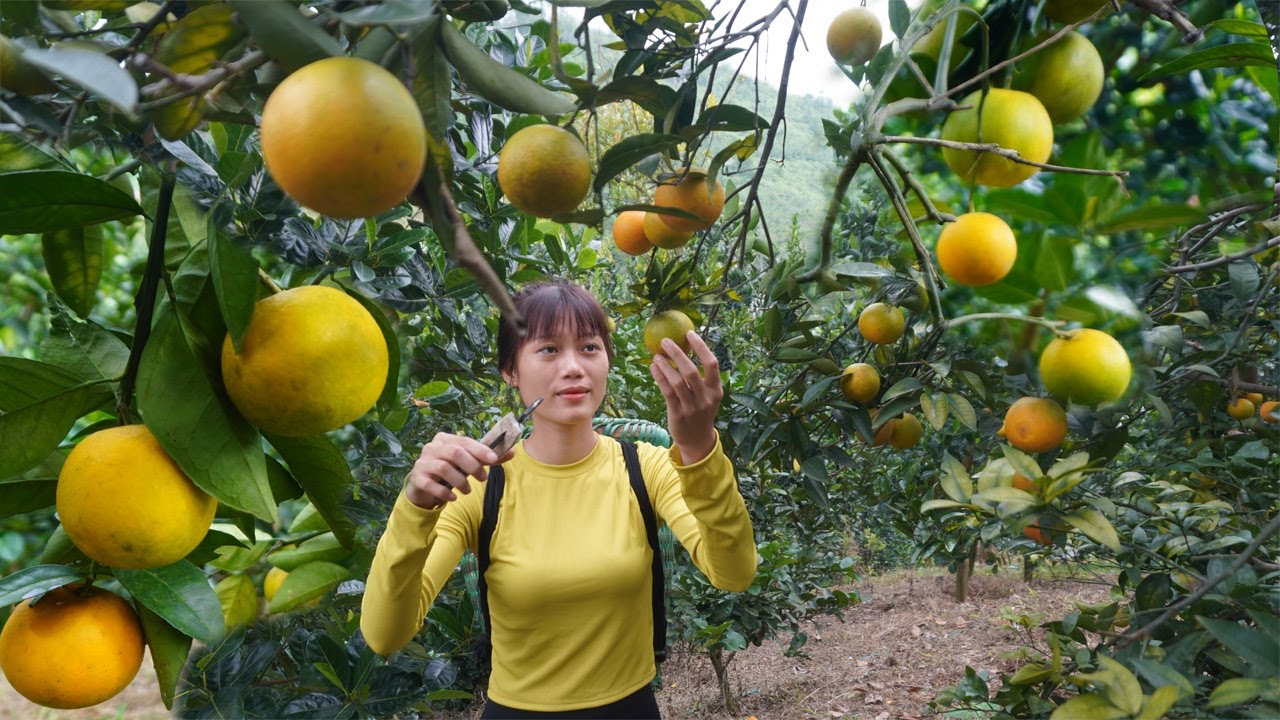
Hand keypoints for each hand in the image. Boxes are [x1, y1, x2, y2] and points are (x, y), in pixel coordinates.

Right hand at [404, 433, 513, 509]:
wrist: (423, 486)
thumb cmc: (449, 470)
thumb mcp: (468, 463)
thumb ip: (487, 458)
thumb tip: (512, 452)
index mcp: (445, 439)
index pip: (464, 441)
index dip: (480, 449)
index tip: (494, 458)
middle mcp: (432, 447)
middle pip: (455, 452)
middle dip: (472, 466)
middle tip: (483, 478)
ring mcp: (422, 462)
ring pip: (444, 468)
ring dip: (460, 481)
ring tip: (468, 491)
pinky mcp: (416, 478)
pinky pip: (431, 484)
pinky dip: (445, 492)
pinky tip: (453, 497)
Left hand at [650, 330, 722, 463]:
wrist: (697, 440)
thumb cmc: (700, 412)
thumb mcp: (706, 396)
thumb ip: (699, 377)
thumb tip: (683, 349)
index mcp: (716, 390)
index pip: (712, 364)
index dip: (701, 347)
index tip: (689, 333)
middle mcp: (706, 398)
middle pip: (692, 371)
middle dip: (677, 354)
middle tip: (665, 341)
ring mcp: (692, 408)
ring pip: (677, 382)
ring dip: (665, 366)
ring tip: (656, 355)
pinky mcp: (678, 414)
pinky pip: (667, 392)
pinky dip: (660, 377)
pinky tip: (653, 367)